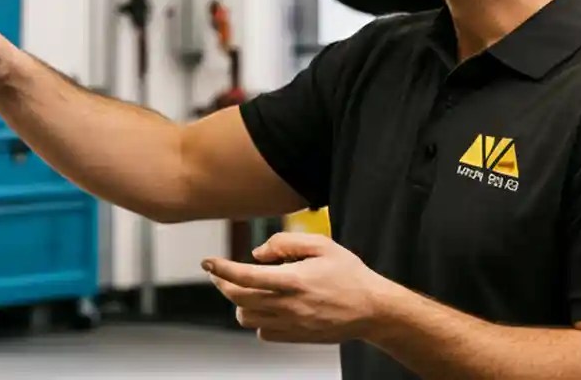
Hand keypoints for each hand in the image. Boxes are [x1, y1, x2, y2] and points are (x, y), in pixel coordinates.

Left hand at [203, 232, 390, 343]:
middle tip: (219, 274)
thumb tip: (257, 253)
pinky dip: (258, 319)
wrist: (373, 309)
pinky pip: (263, 333)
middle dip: (222, 284)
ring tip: (246, 289)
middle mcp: (289, 305)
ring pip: (246, 318)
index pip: (245, 277)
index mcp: (293, 280)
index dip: (221, 269)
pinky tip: (267, 306)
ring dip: (240, 302)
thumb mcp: (321, 245)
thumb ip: (285, 242)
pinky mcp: (296, 337)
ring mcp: (291, 324)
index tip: (207, 262)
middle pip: (238, 299)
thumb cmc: (349, 274)